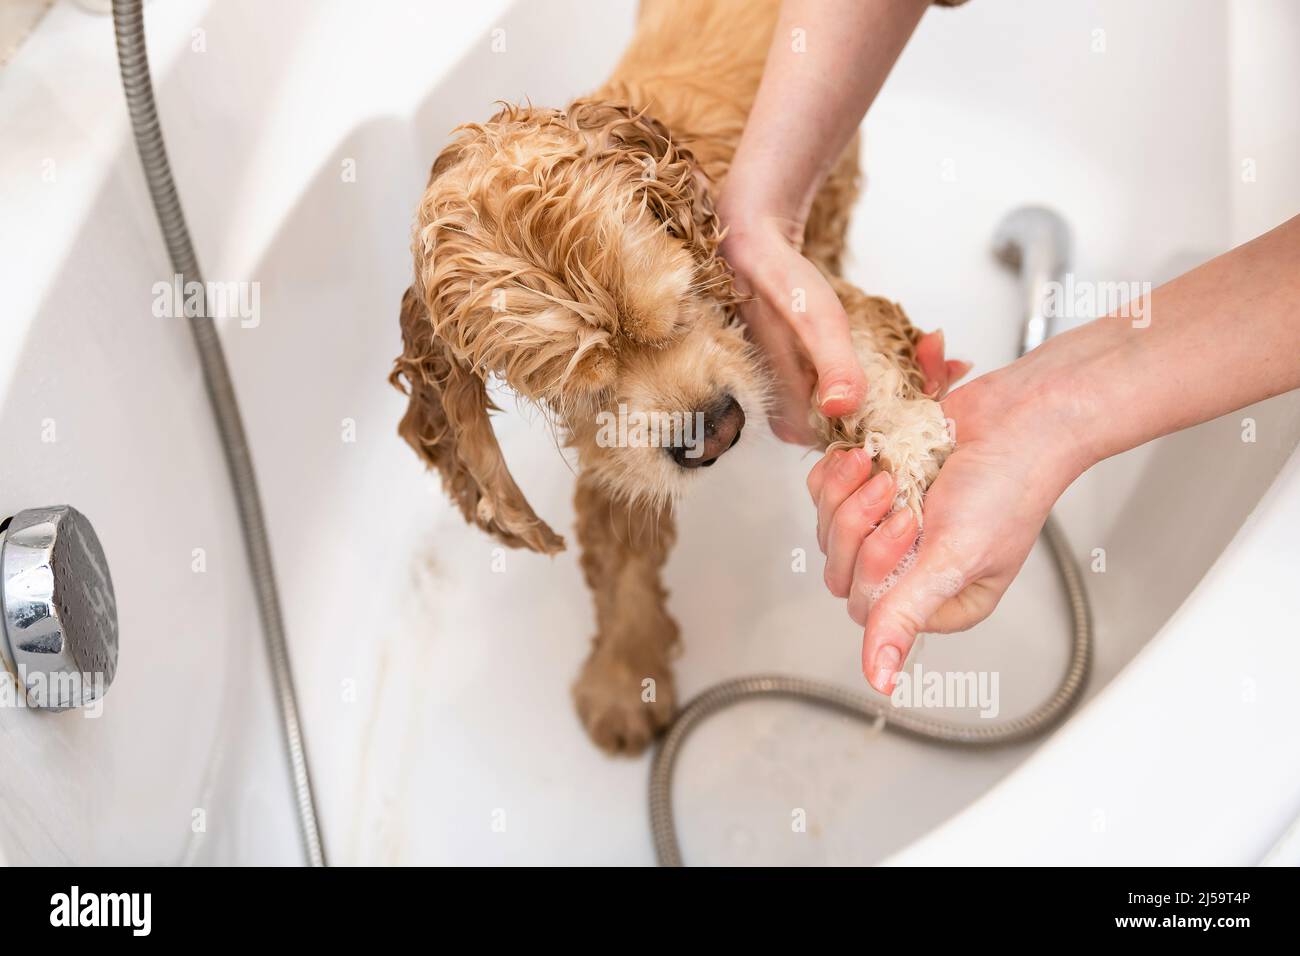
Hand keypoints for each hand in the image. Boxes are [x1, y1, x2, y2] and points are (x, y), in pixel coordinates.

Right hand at [718, 213, 965, 442]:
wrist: (758, 255)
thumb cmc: (783, 285)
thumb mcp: (816, 324)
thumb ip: (834, 367)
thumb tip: (843, 407)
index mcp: (795, 421)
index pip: (862, 437)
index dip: (905, 417)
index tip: (938, 387)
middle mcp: (801, 420)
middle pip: (871, 422)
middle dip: (914, 393)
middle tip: (951, 363)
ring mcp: (810, 401)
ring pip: (873, 403)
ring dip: (910, 378)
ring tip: (938, 351)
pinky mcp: (819, 381)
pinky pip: (866, 382)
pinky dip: (895, 366)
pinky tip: (920, 348)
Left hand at [807, 362, 1088, 692]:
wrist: (1021, 414)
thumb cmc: (1008, 485)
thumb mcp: (954, 558)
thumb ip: (906, 615)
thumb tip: (881, 679)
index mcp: (939, 602)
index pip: (867, 607)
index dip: (875, 563)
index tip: (909, 523)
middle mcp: (912, 569)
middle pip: (843, 569)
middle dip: (860, 524)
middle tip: (896, 493)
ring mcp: (889, 524)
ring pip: (829, 528)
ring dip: (849, 494)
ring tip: (887, 472)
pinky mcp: (873, 485)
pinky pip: (827, 491)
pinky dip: (839, 472)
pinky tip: (867, 456)